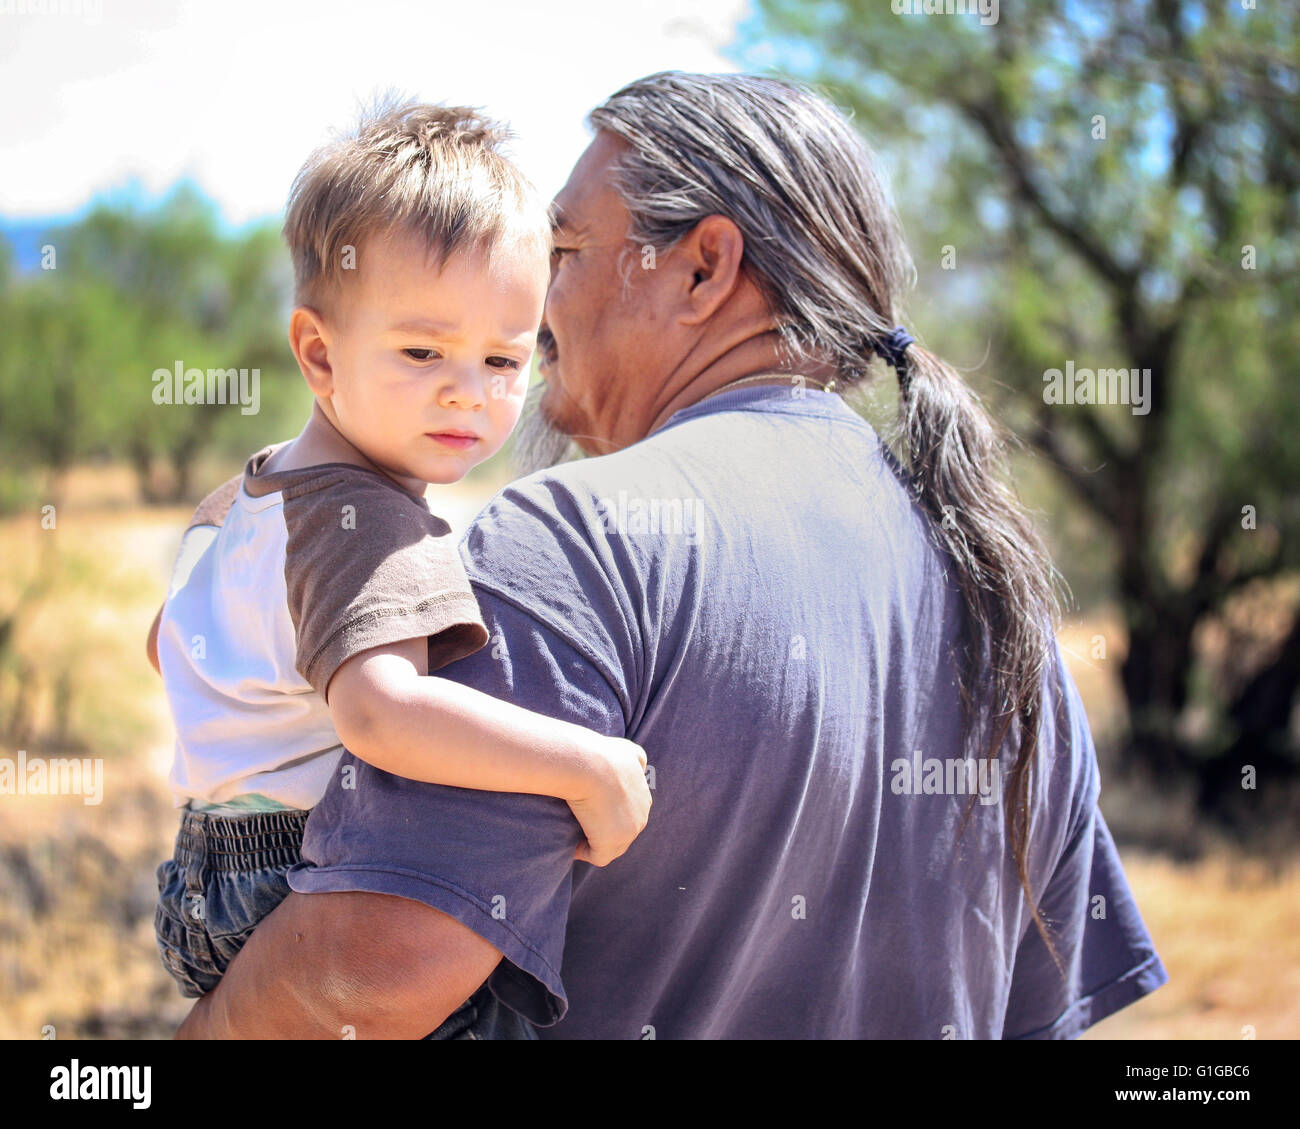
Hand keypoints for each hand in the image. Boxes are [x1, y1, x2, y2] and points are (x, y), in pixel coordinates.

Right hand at [566, 736, 650, 866]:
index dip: (610, 811)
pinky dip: (585, 853)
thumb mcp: (625, 749)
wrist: (587, 764)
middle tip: (581, 824)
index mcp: (643, 793)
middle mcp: (642, 813)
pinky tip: (572, 846)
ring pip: (613, 844)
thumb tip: (639, 766)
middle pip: (624, 829)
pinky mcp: (612, 842)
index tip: (590, 807)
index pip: (629, 809)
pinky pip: (599, 856)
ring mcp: (629, 830)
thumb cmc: (597, 753)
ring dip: (595, 842)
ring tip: (575, 837)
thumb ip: (636, 758)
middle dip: (604, 829)